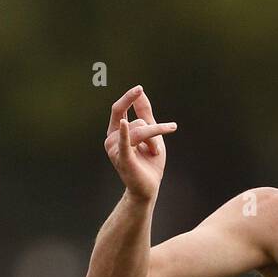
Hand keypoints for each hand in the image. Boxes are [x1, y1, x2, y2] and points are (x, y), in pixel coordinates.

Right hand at [104, 85, 176, 201]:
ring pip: (140, 131)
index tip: (139, 89)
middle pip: (137, 122)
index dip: (128, 98)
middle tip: (166, 133)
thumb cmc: (149, 162)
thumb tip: (140, 92)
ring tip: (155, 153)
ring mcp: (114, 148)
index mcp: (116, 131)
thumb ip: (144, 113)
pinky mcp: (122, 158)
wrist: (149, 187)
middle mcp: (111, 138)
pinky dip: (125, 134)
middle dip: (153, 130)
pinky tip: (124, 125)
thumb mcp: (150, 133)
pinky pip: (125, 142)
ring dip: (154, 142)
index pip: (119, 109)